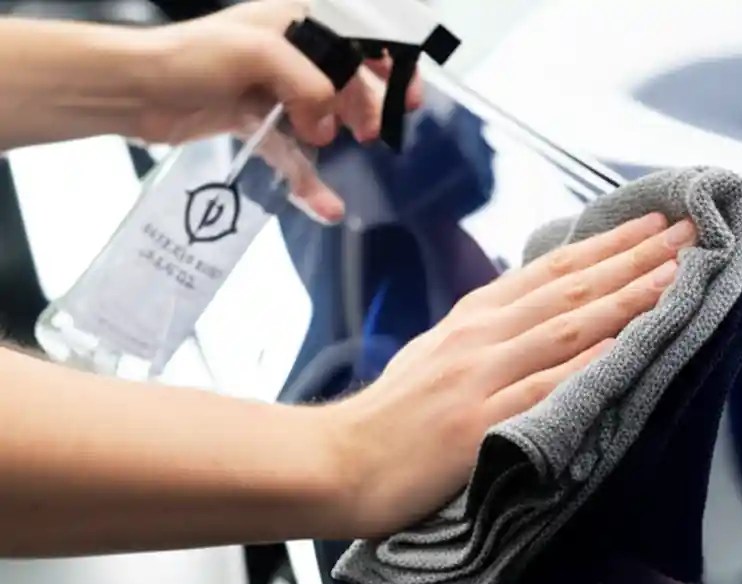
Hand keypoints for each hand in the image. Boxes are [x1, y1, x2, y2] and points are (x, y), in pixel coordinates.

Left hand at [136, 0, 424, 220]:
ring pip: (324, 114)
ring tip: (356, 148)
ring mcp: (273, 87)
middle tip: (376, 129)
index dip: (388, 62)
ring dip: (342, 135)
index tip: (407, 93)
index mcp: (293, 20)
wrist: (134, 90)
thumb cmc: (189, 57)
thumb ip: (309, 84)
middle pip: (347, 77)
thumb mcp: (258, 54)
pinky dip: (308, 178)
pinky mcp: (256, 121)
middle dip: (368, 102)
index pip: (356, 36)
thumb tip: (329, 124)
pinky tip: (324, 204)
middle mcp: (288, 51)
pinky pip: (294, 152)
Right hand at [315, 214, 699, 537]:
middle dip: (635, 257)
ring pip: (568, 327)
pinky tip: (627, 347)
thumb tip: (540, 309)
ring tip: (676, 275)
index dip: (608, 244)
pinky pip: (545, 388)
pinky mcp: (479, 423)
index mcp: (476, 315)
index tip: (654, 225)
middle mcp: (483, 334)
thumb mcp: (440, 350)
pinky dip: (588, 365)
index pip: (553, 268)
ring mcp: (482, 376)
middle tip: (688, 232)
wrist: (341, 459)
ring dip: (627, 297)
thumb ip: (490, 329)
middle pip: (572, 287)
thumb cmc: (394, 413)